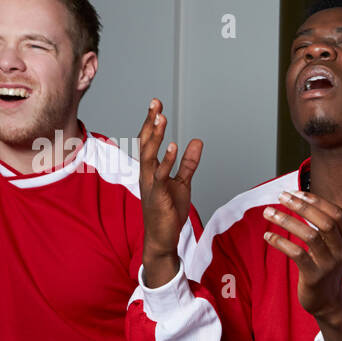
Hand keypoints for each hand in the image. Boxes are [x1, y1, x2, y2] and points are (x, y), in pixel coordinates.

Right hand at [139, 98, 202, 285]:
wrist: (163, 237)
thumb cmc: (168, 211)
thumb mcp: (182, 182)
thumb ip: (188, 162)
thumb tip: (195, 141)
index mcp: (150, 170)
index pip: (149, 142)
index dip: (152, 123)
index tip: (156, 105)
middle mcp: (146, 174)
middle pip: (145, 143)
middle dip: (150, 123)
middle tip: (155, 103)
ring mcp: (150, 184)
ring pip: (149, 156)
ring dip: (156, 137)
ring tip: (161, 118)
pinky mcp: (157, 196)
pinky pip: (161, 175)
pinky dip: (167, 160)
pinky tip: (174, 147)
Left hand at [262, 189, 341, 340]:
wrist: (329, 302)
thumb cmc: (325, 270)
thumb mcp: (333, 248)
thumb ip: (324, 228)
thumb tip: (301, 200)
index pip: (336, 214)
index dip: (317, 201)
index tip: (297, 192)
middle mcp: (341, 251)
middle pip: (324, 221)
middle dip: (301, 206)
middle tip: (281, 196)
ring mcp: (329, 264)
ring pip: (309, 235)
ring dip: (286, 221)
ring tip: (268, 213)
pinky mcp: (314, 277)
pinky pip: (296, 254)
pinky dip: (280, 242)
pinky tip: (267, 236)